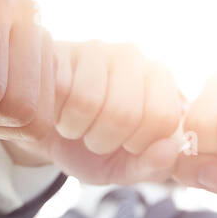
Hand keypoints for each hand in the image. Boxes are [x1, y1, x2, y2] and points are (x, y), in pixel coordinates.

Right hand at [4, 40, 183, 184]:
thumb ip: (154, 166)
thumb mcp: (124, 168)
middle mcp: (133, 57)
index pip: (164, 118)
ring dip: (75, 127)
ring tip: (73, 121)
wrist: (45, 130)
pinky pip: (58, 88)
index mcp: (160, 82)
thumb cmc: (90, 147)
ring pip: (88, 100)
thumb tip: (171, 150)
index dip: (138, 145)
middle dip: (103, 140)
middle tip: (93, 135)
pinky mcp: (60, 49)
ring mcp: (96, 49)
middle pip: (125, 112)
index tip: (125, 144)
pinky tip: (55, 108)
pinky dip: (53, 113)